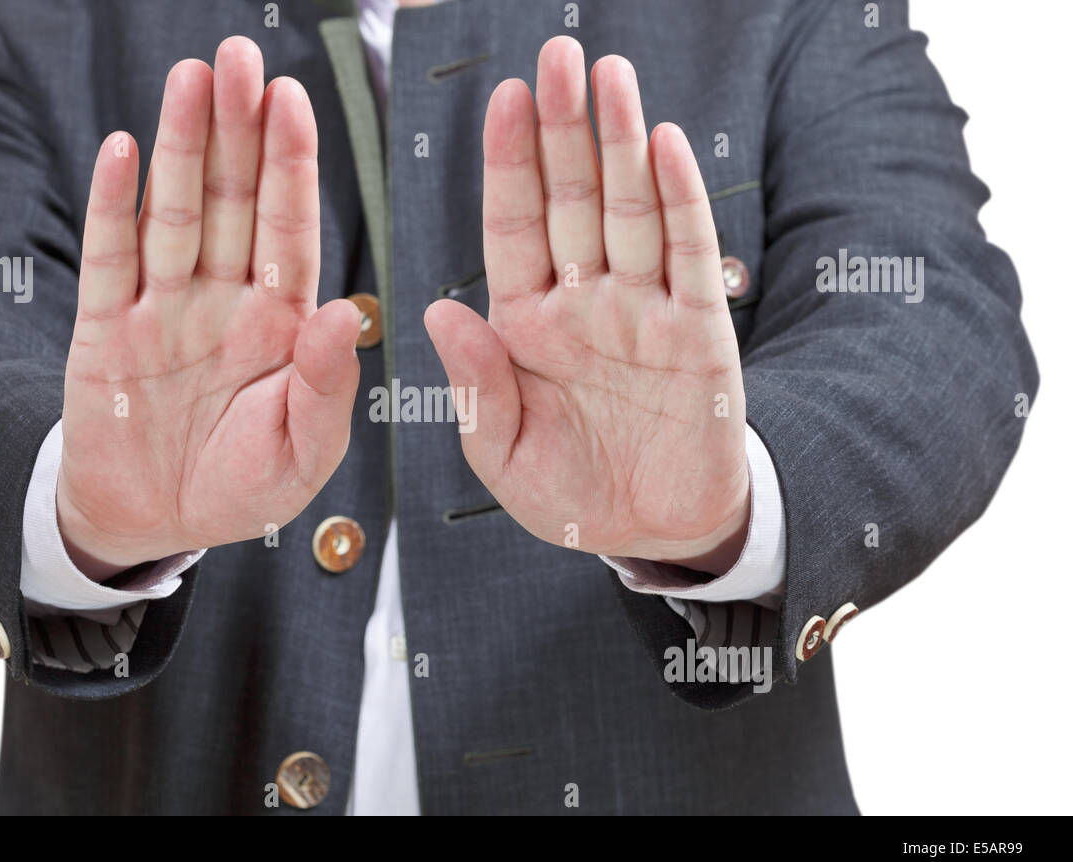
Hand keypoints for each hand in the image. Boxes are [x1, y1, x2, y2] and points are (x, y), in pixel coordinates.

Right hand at [57, 39, 360, 579]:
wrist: (157, 523)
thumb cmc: (243, 488)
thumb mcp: (303, 455)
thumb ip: (327, 386)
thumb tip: (347, 313)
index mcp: (281, 324)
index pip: (290, 229)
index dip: (291, 165)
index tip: (293, 101)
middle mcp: (223, 301)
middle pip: (232, 201)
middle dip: (237, 130)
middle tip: (240, 57)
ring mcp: (162, 309)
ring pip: (174, 214)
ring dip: (180, 147)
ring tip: (191, 80)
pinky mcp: (103, 330)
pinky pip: (110, 259)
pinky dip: (114, 208)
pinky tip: (122, 150)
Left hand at [425, 37, 748, 572]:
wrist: (652, 531)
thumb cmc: (568, 494)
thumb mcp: (504, 456)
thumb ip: (475, 386)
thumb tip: (437, 309)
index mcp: (525, 325)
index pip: (514, 228)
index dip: (510, 165)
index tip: (503, 97)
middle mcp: (583, 303)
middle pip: (572, 200)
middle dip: (564, 130)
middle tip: (559, 54)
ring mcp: (642, 310)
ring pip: (630, 212)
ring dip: (621, 144)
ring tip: (611, 77)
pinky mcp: (700, 332)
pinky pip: (687, 256)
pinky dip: (679, 202)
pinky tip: (664, 146)